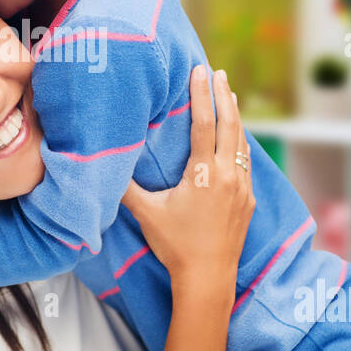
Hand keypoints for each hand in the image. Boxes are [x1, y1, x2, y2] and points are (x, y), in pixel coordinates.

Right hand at [121, 66, 253, 298]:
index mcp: (204, 174)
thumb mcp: (146, 213)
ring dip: (235, 116)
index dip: (201, 95)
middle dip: (224, 96)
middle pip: (230, 125)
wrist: (208, 278)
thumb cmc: (175, 246)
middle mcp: (229, 176)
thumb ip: (125, 187)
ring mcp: (243, 188)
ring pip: (243, 142)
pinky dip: (241, 142)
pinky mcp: (248, 201)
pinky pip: (247, 162)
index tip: (200, 72)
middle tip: (218, 72)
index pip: (204, 124)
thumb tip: (102, 165)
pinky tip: (237, 138)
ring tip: (230, 95)